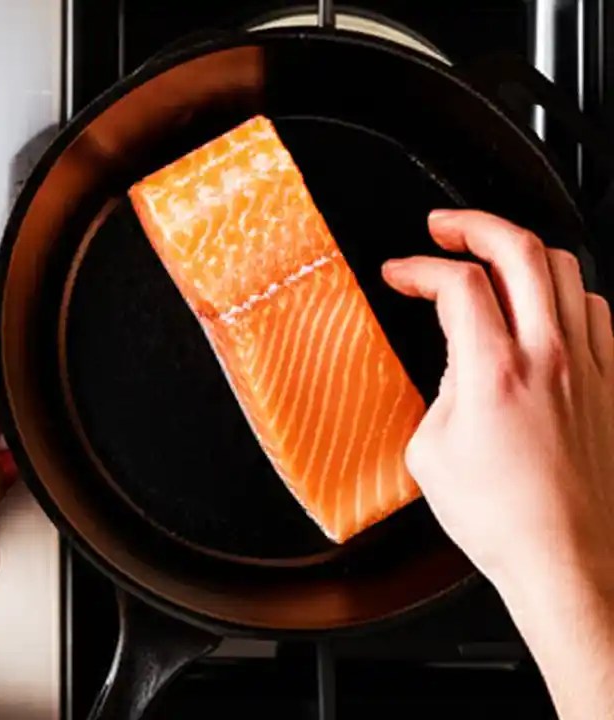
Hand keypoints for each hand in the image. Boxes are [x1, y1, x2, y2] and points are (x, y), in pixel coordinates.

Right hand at [383, 210, 613, 718]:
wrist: (565, 559)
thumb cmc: (500, 519)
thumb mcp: (431, 451)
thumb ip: (440, 392)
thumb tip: (453, 370)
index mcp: (494, 371)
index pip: (457, 284)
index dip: (418, 267)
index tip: (399, 274)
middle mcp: (549, 358)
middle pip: (522, 250)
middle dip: (475, 224)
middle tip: (445, 227)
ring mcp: (588, 368)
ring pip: (568, 272)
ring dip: (524, 254)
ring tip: (495, 260)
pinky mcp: (611, 387)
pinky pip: (599, 312)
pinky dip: (568, 293)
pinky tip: (548, 307)